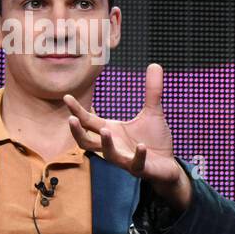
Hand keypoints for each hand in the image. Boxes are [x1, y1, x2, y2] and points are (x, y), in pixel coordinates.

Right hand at [64, 64, 191, 209]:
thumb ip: (152, 91)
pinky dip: (138, 156)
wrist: (168, 165)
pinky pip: (135, 164)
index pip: (89, 121)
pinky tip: (141, 146)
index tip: (66, 97)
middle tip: (71, 119)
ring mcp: (125, 159)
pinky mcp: (140, 169)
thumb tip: (154, 64)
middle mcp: (113, 145)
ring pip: (108, 155)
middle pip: (86, 142)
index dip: (77, 110)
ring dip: (106, 143)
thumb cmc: (154, 140)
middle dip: (78, 132)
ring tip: (106, 129)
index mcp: (111, 131)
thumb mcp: (153, 112)